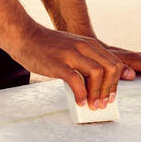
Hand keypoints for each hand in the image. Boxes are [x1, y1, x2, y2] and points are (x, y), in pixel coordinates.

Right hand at [9, 24, 125, 109]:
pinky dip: (81, 94)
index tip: (112, 96)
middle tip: (104, 103)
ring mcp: (71, 54)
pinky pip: (76, 81)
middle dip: (110, 89)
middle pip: (110, 68)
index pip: (113, 63)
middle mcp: (83, 47)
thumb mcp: (71, 47)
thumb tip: (93, 84)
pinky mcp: (58, 64)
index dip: (116, 82)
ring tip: (92, 105)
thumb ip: (84, 59)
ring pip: (97, 74)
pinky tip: (80, 102)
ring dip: (97, 94)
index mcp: (89, 44)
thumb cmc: (45, 46)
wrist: (23, 36)